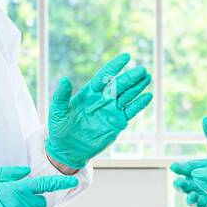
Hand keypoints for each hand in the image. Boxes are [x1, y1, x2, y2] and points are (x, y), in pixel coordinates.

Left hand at [45, 53, 152, 169]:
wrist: (68, 149)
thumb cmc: (60, 128)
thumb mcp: (58, 111)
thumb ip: (61, 95)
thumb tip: (65, 79)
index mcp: (89, 93)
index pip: (104, 76)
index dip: (115, 66)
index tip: (126, 57)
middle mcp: (102, 99)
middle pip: (120, 85)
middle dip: (131, 77)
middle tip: (142, 70)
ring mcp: (111, 110)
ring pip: (127, 96)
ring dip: (137, 87)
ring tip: (147, 77)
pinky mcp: (117, 123)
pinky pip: (130, 111)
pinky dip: (139, 104)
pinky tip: (148, 96)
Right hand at [170, 117, 206, 206]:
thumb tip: (206, 118)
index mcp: (196, 170)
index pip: (184, 168)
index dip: (179, 168)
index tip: (175, 166)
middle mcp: (197, 185)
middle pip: (184, 187)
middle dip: (181, 185)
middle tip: (180, 183)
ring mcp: (206, 198)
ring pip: (194, 201)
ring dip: (191, 200)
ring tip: (192, 198)